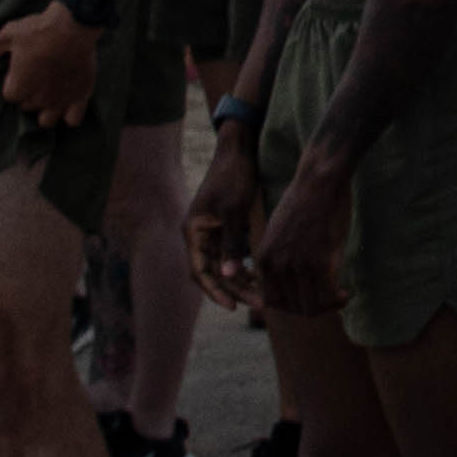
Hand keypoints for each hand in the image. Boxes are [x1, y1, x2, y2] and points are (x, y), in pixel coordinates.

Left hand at [0, 0, 101, 129]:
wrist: (73, 25)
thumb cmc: (40, 29)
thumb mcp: (11, 32)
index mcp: (19, 86)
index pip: (10, 95)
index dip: (14, 83)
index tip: (19, 70)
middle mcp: (39, 98)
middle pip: (28, 106)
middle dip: (29, 95)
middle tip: (36, 77)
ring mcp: (60, 100)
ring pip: (47, 120)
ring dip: (46, 110)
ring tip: (50, 95)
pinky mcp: (80, 96)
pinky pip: (73, 119)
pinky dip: (70, 115)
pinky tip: (69, 103)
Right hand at [182, 154, 261, 315]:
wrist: (239, 150)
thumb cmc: (234, 177)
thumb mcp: (234, 211)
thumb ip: (231, 244)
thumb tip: (228, 274)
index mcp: (193, 231)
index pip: (199, 271)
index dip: (215, 291)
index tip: (233, 306)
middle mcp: (198, 235)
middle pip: (213, 272)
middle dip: (235, 289)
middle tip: (259, 304)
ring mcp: (210, 232)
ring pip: (223, 265)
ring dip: (241, 280)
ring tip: (263, 295)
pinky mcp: (224, 228)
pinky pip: (231, 254)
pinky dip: (244, 266)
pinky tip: (261, 277)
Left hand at [247, 147, 347, 324]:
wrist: (319, 180)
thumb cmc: (304, 202)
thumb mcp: (278, 233)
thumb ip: (279, 258)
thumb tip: (289, 282)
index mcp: (263, 259)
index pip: (272, 302)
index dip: (292, 307)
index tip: (309, 300)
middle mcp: (277, 266)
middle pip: (292, 308)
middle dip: (312, 309)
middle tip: (329, 300)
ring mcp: (297, 265)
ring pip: (311, 307)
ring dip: (328, 308)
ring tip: (340, 298)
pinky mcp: (320, 261)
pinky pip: (328, 296)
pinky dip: (338, 301)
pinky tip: (346, 293)